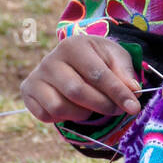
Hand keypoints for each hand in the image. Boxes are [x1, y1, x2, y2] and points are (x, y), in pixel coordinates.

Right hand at [21, 34, 141, 123]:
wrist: (73, 60)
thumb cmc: (98, 59)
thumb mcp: (116, 58)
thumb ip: (125, 73)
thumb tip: (133, 90)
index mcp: (73, 45)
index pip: (97, 74)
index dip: (118, 93)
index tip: (134, 108)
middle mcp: (50, 59)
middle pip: (77, 92)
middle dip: (102, 105)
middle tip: (116, 109)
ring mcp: (36, 76)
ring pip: (60, 107)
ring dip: (82, 113)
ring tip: (91, 105)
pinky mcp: (28, 92)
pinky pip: (46, 115)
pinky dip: (63, 117)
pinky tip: (72, 107)